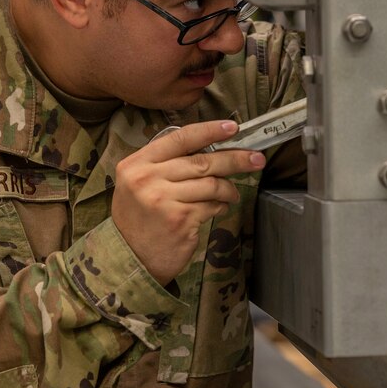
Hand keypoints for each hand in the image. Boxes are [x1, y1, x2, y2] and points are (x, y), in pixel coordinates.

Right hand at [111, 120, 264, 285]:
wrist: (129, 259)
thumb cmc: (139, 218)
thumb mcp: (138, 184)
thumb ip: (164, 164)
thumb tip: (209, 148)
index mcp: (136, 164)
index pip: (179, 139)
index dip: (209, 130)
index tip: (232, 128)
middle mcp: (148, 179)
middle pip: (201, 161)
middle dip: (235, 158)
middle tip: (256, 159)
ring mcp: (164, 200)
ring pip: (211, 183)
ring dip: (228, 188)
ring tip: (232, 193)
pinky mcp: (180, 221)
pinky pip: (212, 205)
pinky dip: (221, 206)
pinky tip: (219, 208)